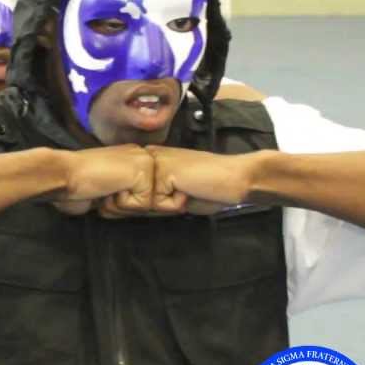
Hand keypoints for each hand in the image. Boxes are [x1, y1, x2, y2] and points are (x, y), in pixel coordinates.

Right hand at [53, 145, 154, 209]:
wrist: (61, 174)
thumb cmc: (74, 184)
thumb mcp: (105, 190)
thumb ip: (122, 196)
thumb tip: (138, 211)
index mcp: (131, 158)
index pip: (142, 196)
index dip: (119, 204)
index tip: (99, 191)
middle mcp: (141, 156)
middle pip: (147, 201)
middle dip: (122, 206)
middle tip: (101, 190)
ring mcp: (145, 161)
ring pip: (147, 204)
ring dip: (121, 205)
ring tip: (103, 188)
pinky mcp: (144, 171)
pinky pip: (143, 205)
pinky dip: (121, 204)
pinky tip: (107, 188)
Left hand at [145, 146, 261, 213]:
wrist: (236, 178)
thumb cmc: (210, 186)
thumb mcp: (174, 193)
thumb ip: (152, 196)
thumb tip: (129, 208)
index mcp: (152, 158)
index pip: (137, 192)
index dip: (158, 202)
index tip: (181, 191)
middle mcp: (150, 156)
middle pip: (138, 197)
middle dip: (161, 203)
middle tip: (185, 190)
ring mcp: (155, 162)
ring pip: (146, 202)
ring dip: (168, 204)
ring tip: (188, 189)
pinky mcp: (163, 172)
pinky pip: (158, 205)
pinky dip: (176, 205)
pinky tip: (190, 190)